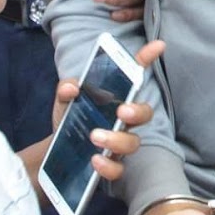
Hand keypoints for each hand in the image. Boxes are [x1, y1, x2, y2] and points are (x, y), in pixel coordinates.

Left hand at [50, 39, 165, 184]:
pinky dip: (108, 165)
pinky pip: (118, 169)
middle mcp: (124, 120)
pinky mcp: (112, 165)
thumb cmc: (69, 119)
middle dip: (137, 111)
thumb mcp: (64, 101)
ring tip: (95, 136)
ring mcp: (120, 143)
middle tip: (121, 111)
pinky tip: (95, 160)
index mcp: (116, 98)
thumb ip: (66, 89)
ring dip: (117, 139)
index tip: (158, 45)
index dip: (146, 59)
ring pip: (133, 142)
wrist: (56, 151)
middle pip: (145, 113)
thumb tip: (71, 87)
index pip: (135, 76)